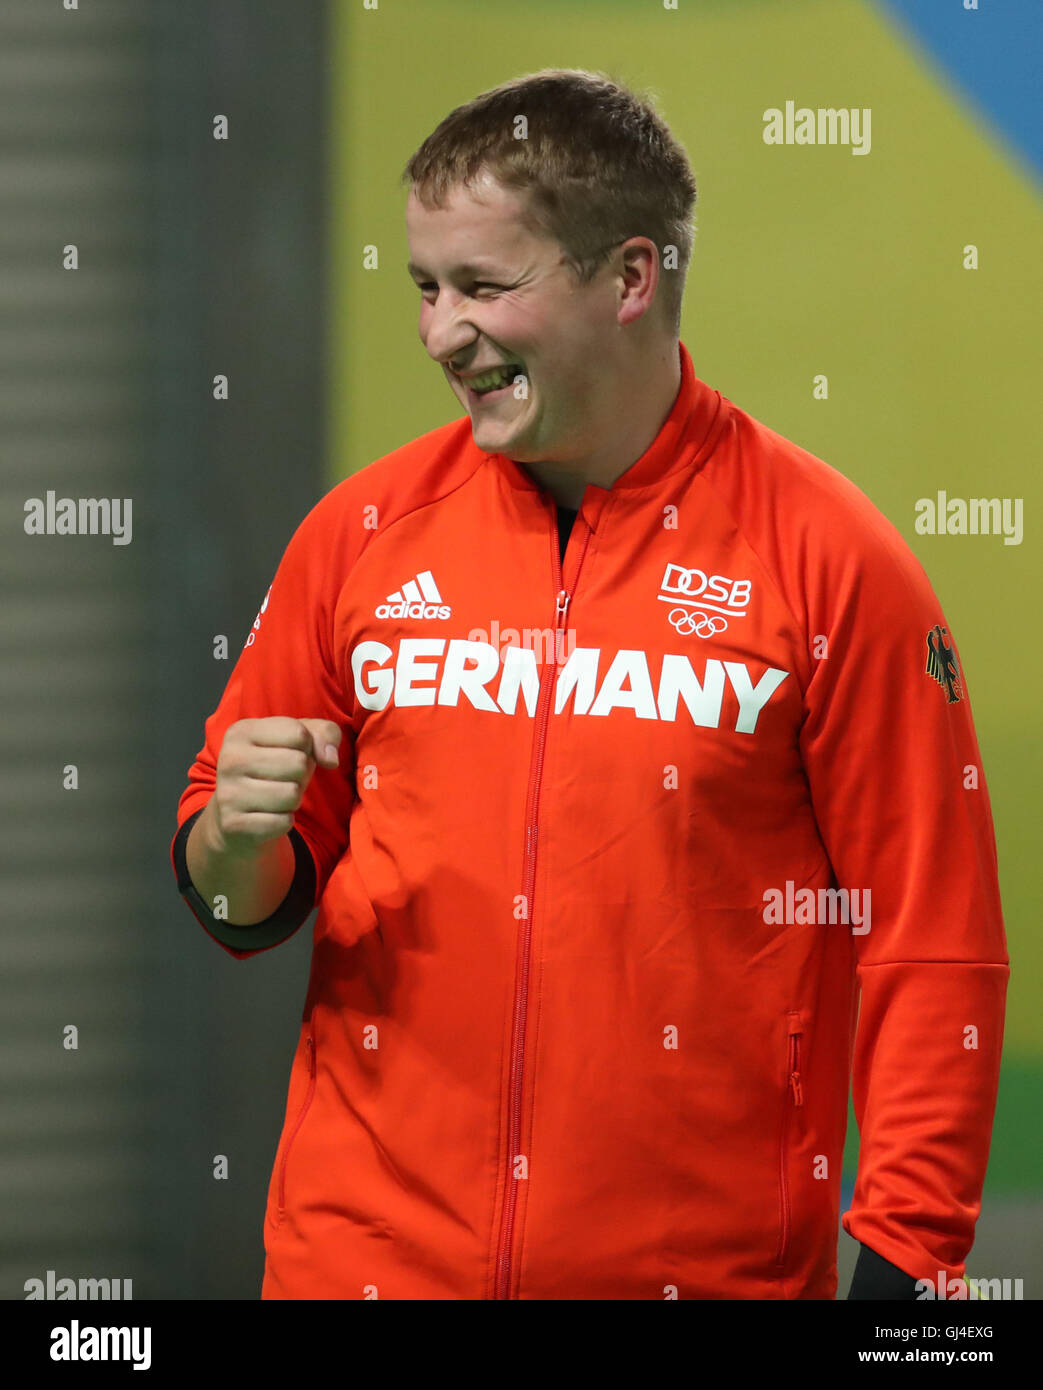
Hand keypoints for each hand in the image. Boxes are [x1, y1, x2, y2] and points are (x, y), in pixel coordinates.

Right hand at [206, 717, 342, 856]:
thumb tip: (331, 759)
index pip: (299, 733)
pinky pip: (283, 822)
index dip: (306, 747)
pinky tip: (266, 816)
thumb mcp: (299, 740)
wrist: (235, 816)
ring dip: (293, 800)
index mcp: (241, 731)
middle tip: (283, 779)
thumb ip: (324, 733)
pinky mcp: (233, 824)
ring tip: (275, 797)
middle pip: (298, 763)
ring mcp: (228, 792)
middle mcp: (230, 759)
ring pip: (292, 794)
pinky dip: (283, 821)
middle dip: (301, 775)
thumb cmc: (273, 769)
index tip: (288, 754)